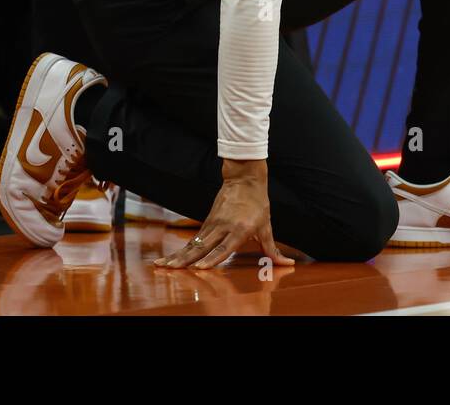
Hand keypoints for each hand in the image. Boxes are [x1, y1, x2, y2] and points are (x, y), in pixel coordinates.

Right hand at [153, 160, 293, 270]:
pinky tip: (169, 259)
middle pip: (202, 247)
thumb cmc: (258, 204)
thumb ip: (273, 249)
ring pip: (193, 244)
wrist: (244, 179)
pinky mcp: (206, 223)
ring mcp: (212, 225)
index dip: (213, 258)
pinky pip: (192, 240)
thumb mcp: (267, 226)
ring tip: (161, 266)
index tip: (201, 268)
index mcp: (240, 229)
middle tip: (172, 270)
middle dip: (186, 260)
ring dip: (177, 256)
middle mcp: (223, 227)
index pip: (225, 247)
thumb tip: (288, 265)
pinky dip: (180, 251)